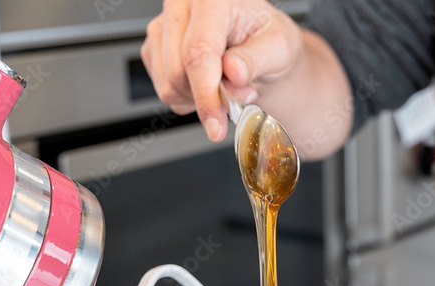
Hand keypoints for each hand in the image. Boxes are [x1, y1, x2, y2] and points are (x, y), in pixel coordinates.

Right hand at [140, 0, 302, 141]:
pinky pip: (164, 90)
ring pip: (168, 85)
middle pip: (178, 72)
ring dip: (199, 100)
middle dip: (208, 99)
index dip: (206, 94)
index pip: (198, 52)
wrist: (259, 45)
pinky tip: (208, 85)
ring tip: (226, 86)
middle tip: (239, 97)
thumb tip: (234, 73)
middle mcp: (181, 7)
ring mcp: (163, 26)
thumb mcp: (279, 48)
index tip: (216, 126)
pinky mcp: (155, 47)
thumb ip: (256, 60)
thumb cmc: (268, 39)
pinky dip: (189, 99)